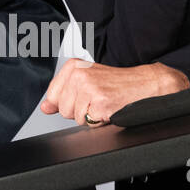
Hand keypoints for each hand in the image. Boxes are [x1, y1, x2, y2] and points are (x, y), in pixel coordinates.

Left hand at [39, 58, 188, 125]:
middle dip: (79, 111)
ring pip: (75, 118)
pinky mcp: (100, 102)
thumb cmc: (115, 83)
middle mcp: (79, 75)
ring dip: (90, 116)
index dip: (67, 102)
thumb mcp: (86, 81)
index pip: (52, 96)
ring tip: (102, 103)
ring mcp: (89, 88)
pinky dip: (100, 120)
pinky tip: (109, 108)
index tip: (82, 96)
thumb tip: (45, 108)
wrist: (144, 84)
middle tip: (95, 100)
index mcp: (73, 66)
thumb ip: (62, 94)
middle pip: (62, 109)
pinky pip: (89, 123)